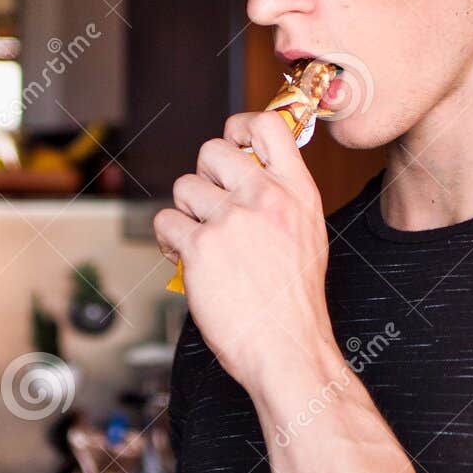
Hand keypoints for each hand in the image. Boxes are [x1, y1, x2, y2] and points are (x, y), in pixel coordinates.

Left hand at [153, 109, 333, 392]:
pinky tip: (187, 258)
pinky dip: (168, 240)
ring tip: (201, 242)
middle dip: (203, 175)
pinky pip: (165, 222)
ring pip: (184, 187)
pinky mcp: (201, 247)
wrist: (287, 347)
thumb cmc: (295, 303)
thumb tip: (250, 172)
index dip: (240, 125)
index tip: (232, 139)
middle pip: (212, 150)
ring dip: (186, 213)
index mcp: (296, 192)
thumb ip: (281, 199)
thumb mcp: (307, 234)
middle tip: (209, 204)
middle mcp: (264, 198)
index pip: (267, 126)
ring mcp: (231, 220)